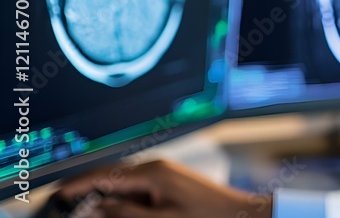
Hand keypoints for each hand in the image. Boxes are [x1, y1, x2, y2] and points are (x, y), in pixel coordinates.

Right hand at [54, 159, 272, 217]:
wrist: (242, 215)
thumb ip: (124, 214)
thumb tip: (93, 207)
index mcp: (152, 172)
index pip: (104, 175)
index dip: (77, 186)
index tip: (56, 196)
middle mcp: (156, 167)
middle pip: (110, 177)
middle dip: (86, 192)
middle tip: (65, 205)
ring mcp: (164, 174)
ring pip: (122, 183)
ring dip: (104, 197)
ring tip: (85, 208)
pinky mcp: (170, 183)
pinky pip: (137, 189)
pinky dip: (122, 200)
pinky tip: (114, 209)